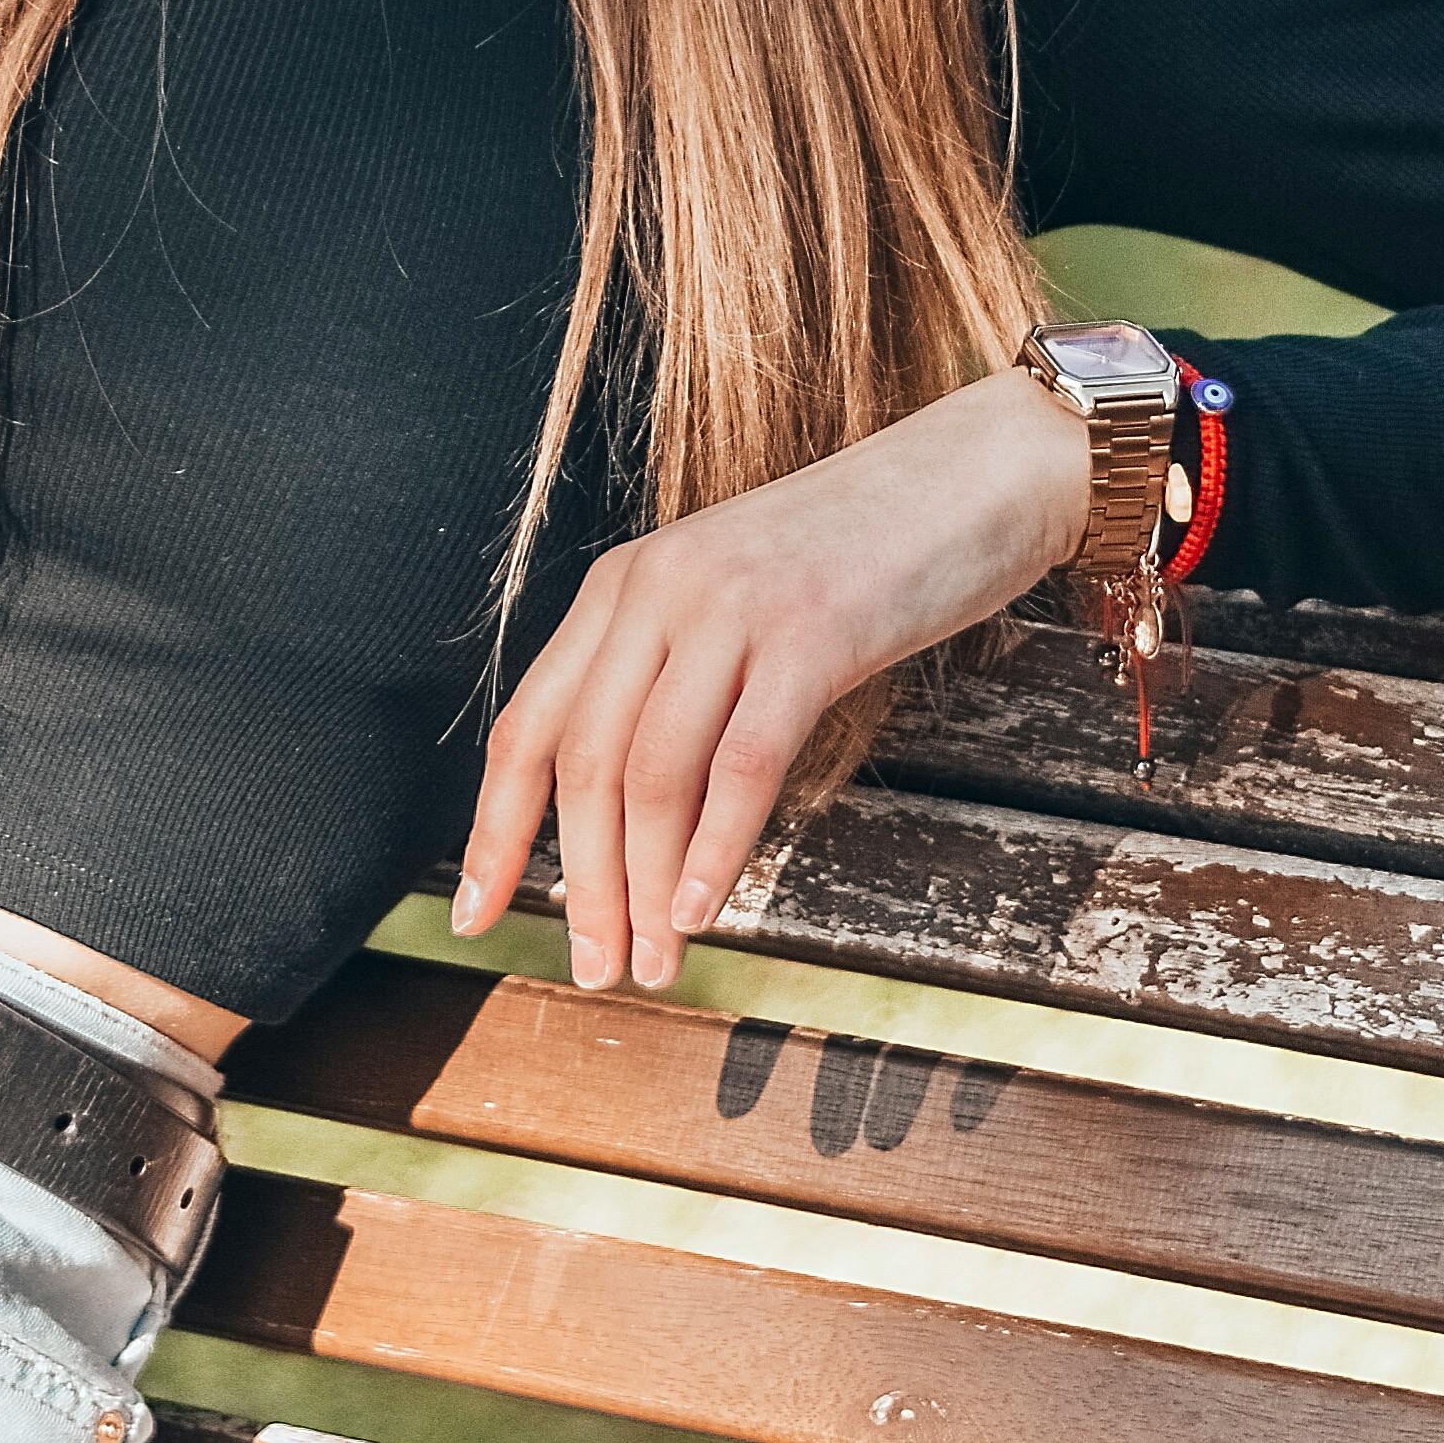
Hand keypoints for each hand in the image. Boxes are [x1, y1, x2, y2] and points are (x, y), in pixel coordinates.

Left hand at [454, 368, 1089, 990]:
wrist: (969, 474)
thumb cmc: (854, 558)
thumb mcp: (732, 605)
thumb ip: (672, 682)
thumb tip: (627, 825)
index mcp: (623, 584)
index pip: (530, 725)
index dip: (495, 828)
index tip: (474, 912)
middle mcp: (658, 587)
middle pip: (585, 763)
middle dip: (581, 883)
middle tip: (597, 968)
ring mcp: (731, 606)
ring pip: (652, 773)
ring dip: (644, 886)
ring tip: (655, 960)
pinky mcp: (809, 633)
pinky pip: (741, 761)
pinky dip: (714, 847)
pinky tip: (703, 907)